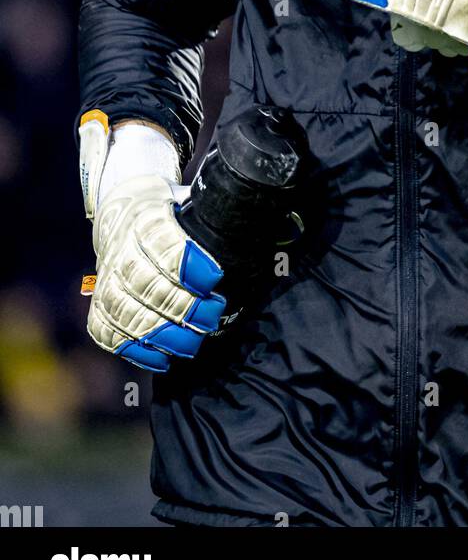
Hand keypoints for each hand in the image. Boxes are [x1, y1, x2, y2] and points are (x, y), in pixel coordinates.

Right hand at [87, 173, 226, 371]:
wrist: (124, 208)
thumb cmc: (171, 210)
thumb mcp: (192, 200)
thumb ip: (220, 216)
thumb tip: (274, 224)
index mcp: (145, 217)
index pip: (160, 242)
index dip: (186, 262)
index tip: (214, 277)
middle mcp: (120, 247)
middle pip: (144, 283)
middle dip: (181, 306)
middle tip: (211, 316)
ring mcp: (107, 277)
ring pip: (125, 310)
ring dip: (161, 333)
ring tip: (192, 344)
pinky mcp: (100, 302)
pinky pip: (107, 331)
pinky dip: (133, 348)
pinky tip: (162, 358)